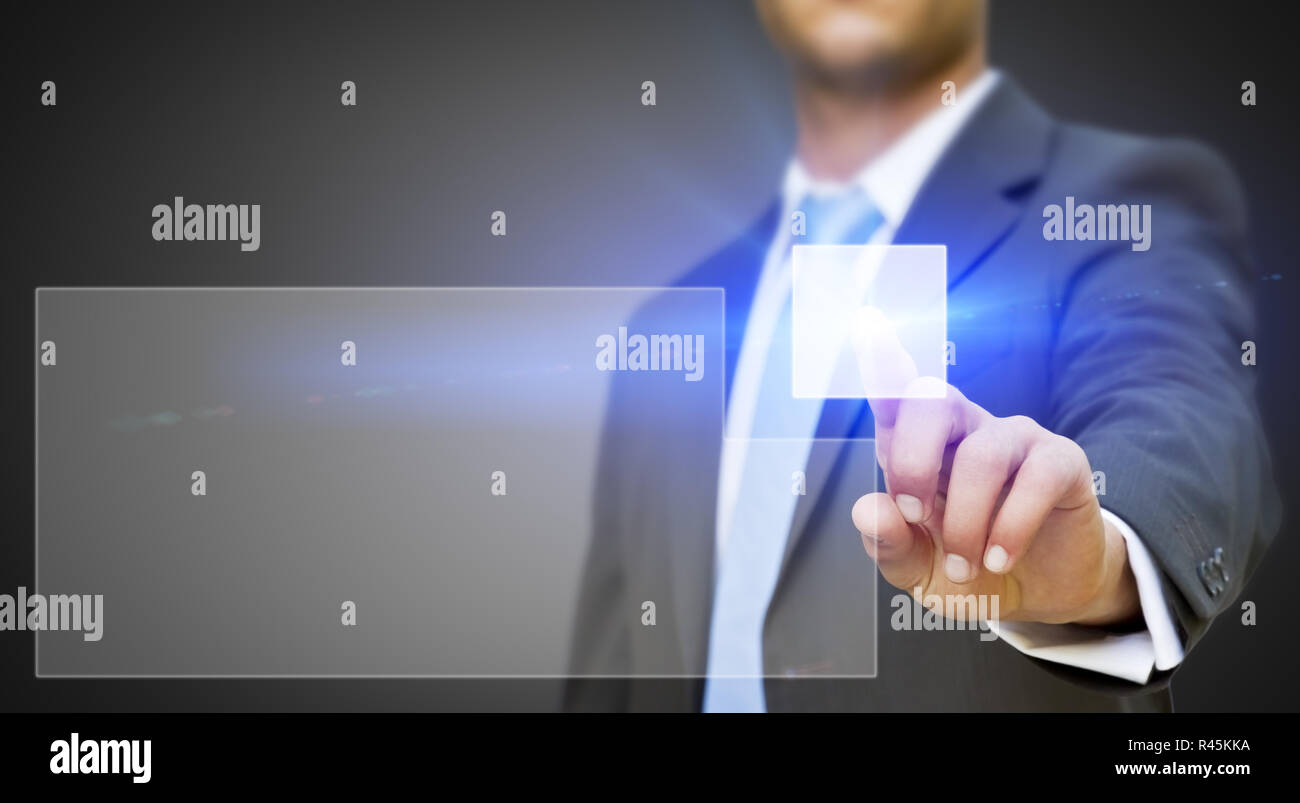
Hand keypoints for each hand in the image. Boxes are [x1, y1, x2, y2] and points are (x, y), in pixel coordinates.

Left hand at [847, 308, 1138, 625]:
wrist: (1040, 595)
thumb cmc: (970, 569)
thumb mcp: (919, 570)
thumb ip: (889, 545)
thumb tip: (868, 509)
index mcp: (918, 446)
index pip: (896, 395)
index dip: (882, 362)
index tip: (866, 326)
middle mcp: (964, 429)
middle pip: (930, 403)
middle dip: (912, 461)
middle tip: (915, 515)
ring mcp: (1013, 439)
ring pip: (981, 457)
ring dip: (966, 523)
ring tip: (967, 567)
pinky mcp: (1061, 460)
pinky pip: (1035, 479)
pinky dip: (1011, 527)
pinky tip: (1001, 557)